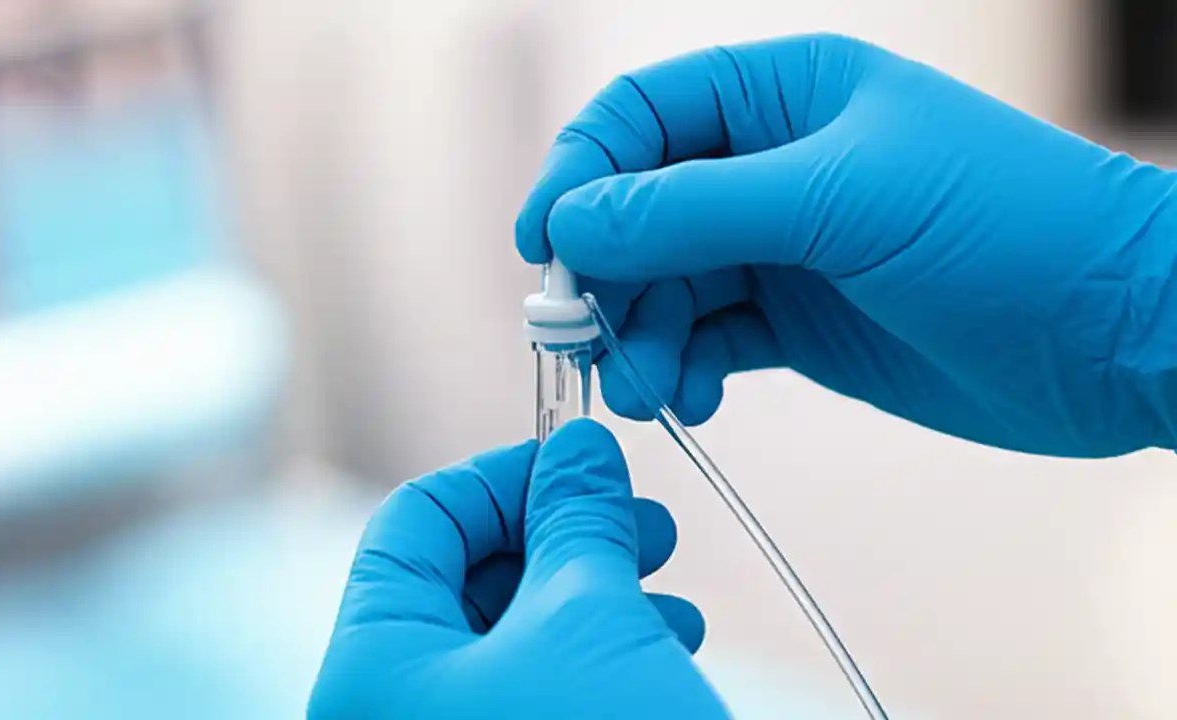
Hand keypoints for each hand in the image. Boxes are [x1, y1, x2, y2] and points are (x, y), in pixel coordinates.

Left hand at [309, 419, 727, 719]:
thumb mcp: (591, 623)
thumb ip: (575, 520)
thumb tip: (579, 447)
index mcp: (370, 669)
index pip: (415, 522)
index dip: (502, 477)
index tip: (584, 464)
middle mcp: (389, 715)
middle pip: (463, 580)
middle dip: (563, 540)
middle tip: (647, 525)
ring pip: (509, 640)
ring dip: (595, 596)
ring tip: (673, 593)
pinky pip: (533, 693)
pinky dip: (596, 656)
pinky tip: (668, 645)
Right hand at [516, 34, 1176, 456]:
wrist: (1117, 336)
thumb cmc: (1003, 229)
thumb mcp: (837, 202)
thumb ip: (692, 210)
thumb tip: (572, 218)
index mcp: (783, 94)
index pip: (640, 118)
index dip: (578, 174)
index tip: (541, 245)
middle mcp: (773, 164)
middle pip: (640, 210)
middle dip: (606, 276)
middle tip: (589, 341)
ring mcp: (786, 247)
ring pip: (667, 284)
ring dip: (640, 336)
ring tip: (646, 388)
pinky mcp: (802, 323)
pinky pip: (709, 338)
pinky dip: (685, 368)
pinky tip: (693, 399)